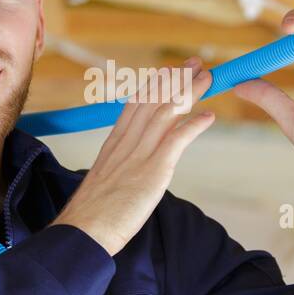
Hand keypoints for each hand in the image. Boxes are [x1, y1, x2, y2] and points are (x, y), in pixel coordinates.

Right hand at [51, 58, 215, 255]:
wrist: (84, 230)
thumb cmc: (91, 215)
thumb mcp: (104, 181)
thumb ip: (119, 168)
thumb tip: (129, 171)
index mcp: (114, 143)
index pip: (136, 104)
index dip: (155, 85)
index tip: (169, 72)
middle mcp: (127, 143)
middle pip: (154, 101)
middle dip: (176, 79)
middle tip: (194, 64)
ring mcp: (140, 155)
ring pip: (166, 113)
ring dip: (189, 93)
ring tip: (208, 78)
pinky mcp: (153, 171)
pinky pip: (177, 141)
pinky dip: (194, 125)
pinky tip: (209, 116)